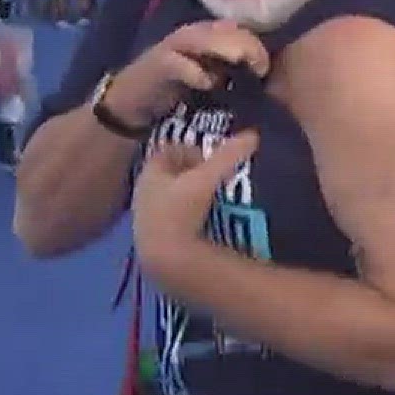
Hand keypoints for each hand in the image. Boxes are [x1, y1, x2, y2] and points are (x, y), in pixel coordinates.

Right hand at [109, 20, 271, 125]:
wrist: (131, 102)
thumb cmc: (174, 89)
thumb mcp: (208, 76)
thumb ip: (230, 70)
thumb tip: (262, 75)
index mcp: (205, 36)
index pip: (236, 29)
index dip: (255, 42)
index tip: (267, 65)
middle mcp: (190, 35)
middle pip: (224, 30)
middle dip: (246, 44)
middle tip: (260, 67)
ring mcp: (172, 47)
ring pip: (202, 39)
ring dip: (224, 48)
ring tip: (241, 62)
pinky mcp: (157, 64)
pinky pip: (176, 63)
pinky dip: (193, 71)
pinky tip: (207, 83)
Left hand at [132, 131, 260, 284]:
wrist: (166, 259)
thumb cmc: (182, 212)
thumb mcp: (208, 180)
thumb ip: (228, 156)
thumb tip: (252, 135)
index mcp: (150, 173)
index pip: (166, 152)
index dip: (188, 151)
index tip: (210, 158)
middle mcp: (142, 193)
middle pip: (167, 177)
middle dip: (190, 175)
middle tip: (215, 179)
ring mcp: (145, 220)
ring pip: (168, 201)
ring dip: (188, 200)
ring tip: (213, 205)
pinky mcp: (153, 242)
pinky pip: (171, 222)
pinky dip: (186, 220)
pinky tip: (203, 229)